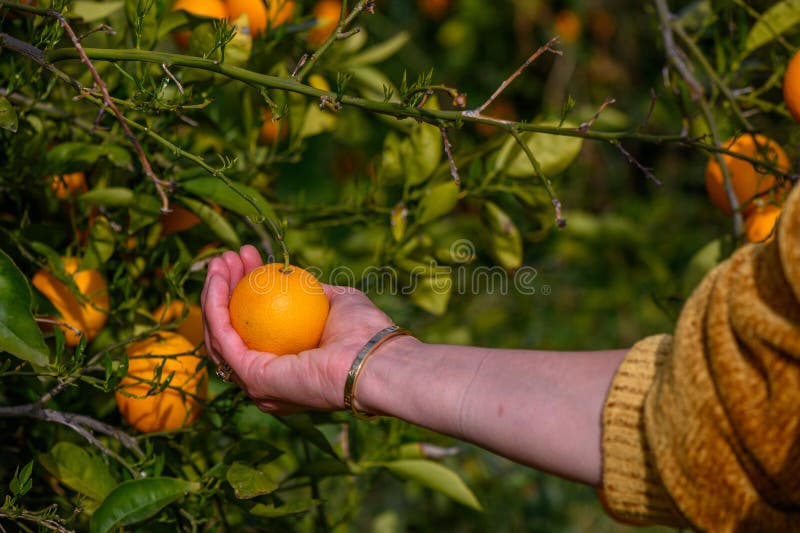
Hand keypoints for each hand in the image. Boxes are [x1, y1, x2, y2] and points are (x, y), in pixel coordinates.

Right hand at [201, 245, 394, 414]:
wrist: (374, 357)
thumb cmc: (364, 331)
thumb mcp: (338, 302)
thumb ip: (314, 293)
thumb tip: (294, 276)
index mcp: (286, 367)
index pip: (254, 327)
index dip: (245, 289)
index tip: (246, 258)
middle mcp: (267, 380)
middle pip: (232, 331)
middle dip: (224, 288)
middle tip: (226, 256)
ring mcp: (256, 383)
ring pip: (220, 333)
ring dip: (213, 293)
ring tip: (218, 260)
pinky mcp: (252, 378)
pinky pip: (224, 336)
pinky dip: (215, 305)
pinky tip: (217, 279)